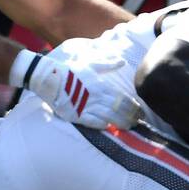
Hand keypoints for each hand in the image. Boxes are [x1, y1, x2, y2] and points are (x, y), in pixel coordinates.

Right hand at [24, 47, 138, 128]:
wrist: (48, 77)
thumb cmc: (69, 70)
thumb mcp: (90, 64)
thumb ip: (107, 64)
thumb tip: (122, 61)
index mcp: (101, 85)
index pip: (123, 98)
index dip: (133, 106)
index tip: (140, 111)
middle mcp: (96, 96)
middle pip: (119, 109)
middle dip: (130, 116)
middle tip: (138, 121)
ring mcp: (85, 106)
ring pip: (109, 117)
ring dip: (120, 123)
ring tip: (128, 127)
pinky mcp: (75, 115)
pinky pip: (92, 122)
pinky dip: (101, 125)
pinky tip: (109, 127)